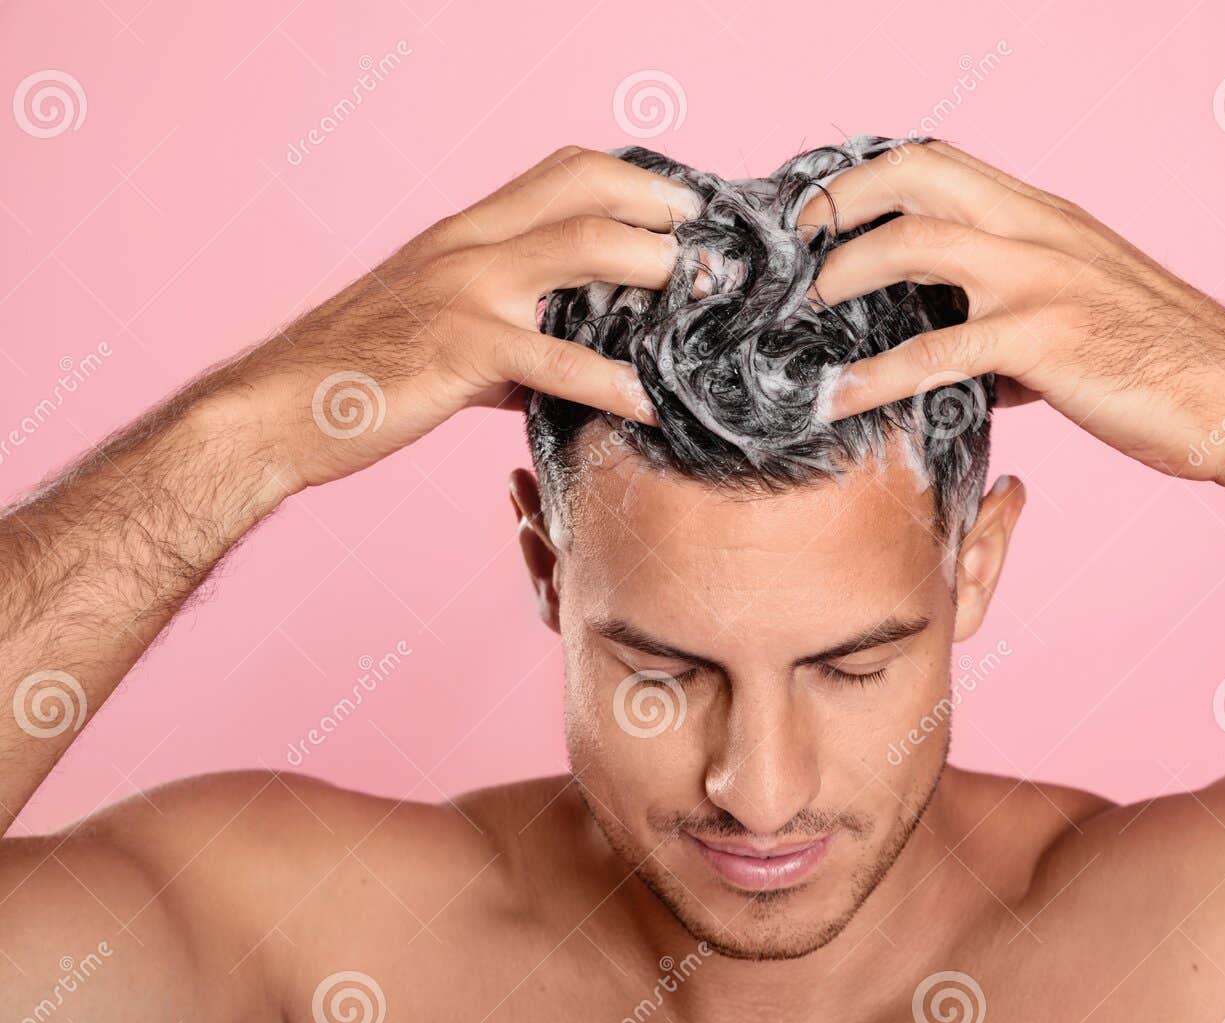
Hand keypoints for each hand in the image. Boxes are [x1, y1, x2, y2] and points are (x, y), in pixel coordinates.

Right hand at [212, 146, 695, 490]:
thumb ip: (507, 332)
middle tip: (708, 242)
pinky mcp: (462, 350)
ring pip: (584, 251)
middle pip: (585, 188)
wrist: (274, 409)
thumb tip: (568, 366)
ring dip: (655, 269)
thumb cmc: (357, 372)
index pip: (561, 171)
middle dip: (658, 205)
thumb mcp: (436, 327)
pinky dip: (614, 385)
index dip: (631, 180)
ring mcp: (466, 291)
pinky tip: (648, 407)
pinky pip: (559, 363)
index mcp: (465, 233)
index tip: (679, 208)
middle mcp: (469, 244)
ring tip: (700, 298)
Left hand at [800, 141, 1224, 484]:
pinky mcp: (1042, 339)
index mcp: (1046, 218)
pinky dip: (874, 377)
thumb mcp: (1087, 314)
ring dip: (846, 270)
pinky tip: (838, 399)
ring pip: (913, 242)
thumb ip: (1017, 321)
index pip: (944, 164)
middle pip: (918, 170)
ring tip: (809, 308)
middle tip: (801, 241)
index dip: (874, 176)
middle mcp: (1037, 229)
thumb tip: (970, 363)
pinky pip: (934, 353)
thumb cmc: (1169, 363)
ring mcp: (1039, 278)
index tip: (830, 211)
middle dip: (844, 196)